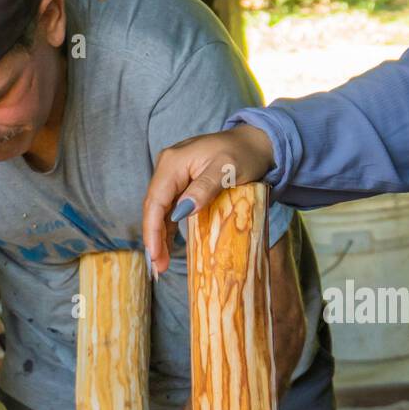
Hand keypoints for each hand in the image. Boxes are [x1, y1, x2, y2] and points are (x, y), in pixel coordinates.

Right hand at [142, 125, 274, 273]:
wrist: (255, 142)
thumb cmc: (244, 153)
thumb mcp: (227, 170)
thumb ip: (203, 188)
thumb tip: (181, 212)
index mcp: (173, 162)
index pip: (156, 201)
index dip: (152, 230)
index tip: (155, 255)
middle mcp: (167, 167)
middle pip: (154, 208)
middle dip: (154, 238)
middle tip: (158, 267)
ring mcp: (173, 175)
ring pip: (159, 211)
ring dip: (159, 237)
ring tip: (161, 262)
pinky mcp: (180, 184)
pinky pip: (169, 209)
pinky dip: (168, 228)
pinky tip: (168, 246)